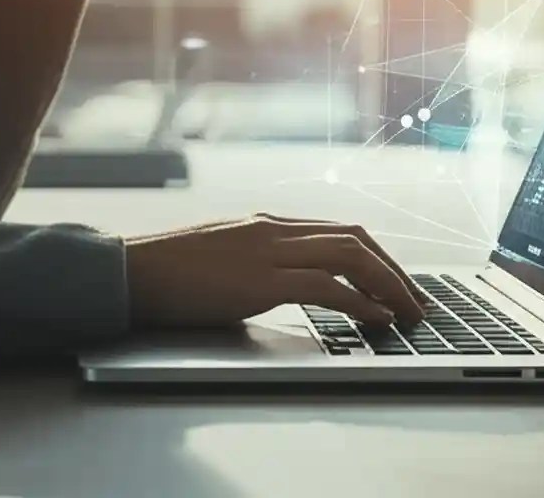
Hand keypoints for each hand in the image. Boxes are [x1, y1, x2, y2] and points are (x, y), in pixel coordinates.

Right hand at [126, 214, 427, 328]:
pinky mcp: (257, 281)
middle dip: (393, 269)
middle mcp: (274, 230)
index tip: (397, 280)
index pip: (339, 230)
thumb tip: (290, 282)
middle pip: (356, 238)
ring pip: (350, 256)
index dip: (377, 255)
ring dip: (388, 284)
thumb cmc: (166, 272)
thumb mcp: (222, 257)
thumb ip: (258, 262)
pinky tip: (376, 318)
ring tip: (408, 312)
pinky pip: (324, 287)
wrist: (126, 272)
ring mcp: (267, 252)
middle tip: (417, 300)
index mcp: (267, 224)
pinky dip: (359, 301)